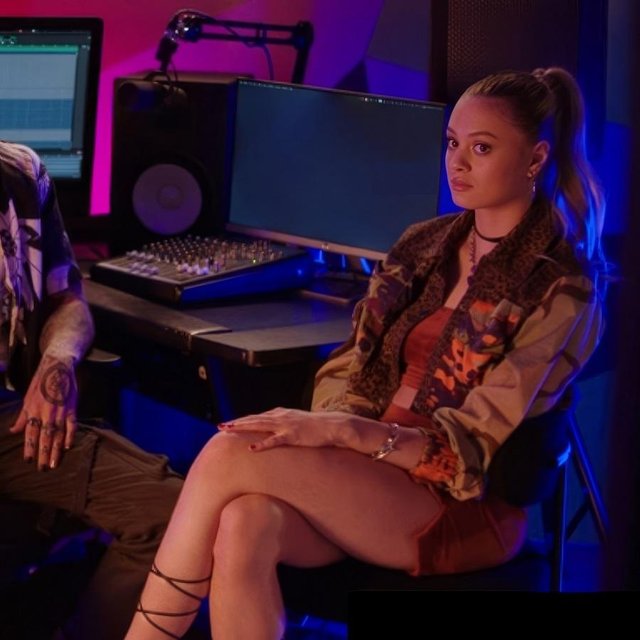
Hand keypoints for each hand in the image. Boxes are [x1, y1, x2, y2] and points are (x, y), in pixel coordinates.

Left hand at [10, 354, 77, 469]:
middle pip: (44, 437)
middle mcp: (46, 413)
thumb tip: (13, 430)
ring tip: (55, 463)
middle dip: (43, 454)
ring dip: (56, 450)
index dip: (29, 447)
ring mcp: (60, 411)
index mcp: (33, 410)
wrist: (57, 368)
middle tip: (43, 468)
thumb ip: (22, 417)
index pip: (30, 433)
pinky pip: (72, 425)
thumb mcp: (27, 399)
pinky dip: (70, 436)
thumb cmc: (40, 383)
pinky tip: (68, 447)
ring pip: (58, 434)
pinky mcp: (72, 408)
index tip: (28, 460)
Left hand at [218, 407, 351, 451]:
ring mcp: (286, 425)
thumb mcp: (297, 423)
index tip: (229, 423)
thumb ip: (285, 425)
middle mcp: (280, 416)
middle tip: (220, 426)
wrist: (333, 426)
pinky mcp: (292, 436)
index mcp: (281, 413)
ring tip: (228, 431)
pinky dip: (262, 444)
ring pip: (259, 426)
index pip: (257, 417)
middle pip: (253, 419)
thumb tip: (275, 432)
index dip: (242, 420)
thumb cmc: (316, 427)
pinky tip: (251, 449)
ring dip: (243, 428)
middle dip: (236, 423)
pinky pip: (274, 441)